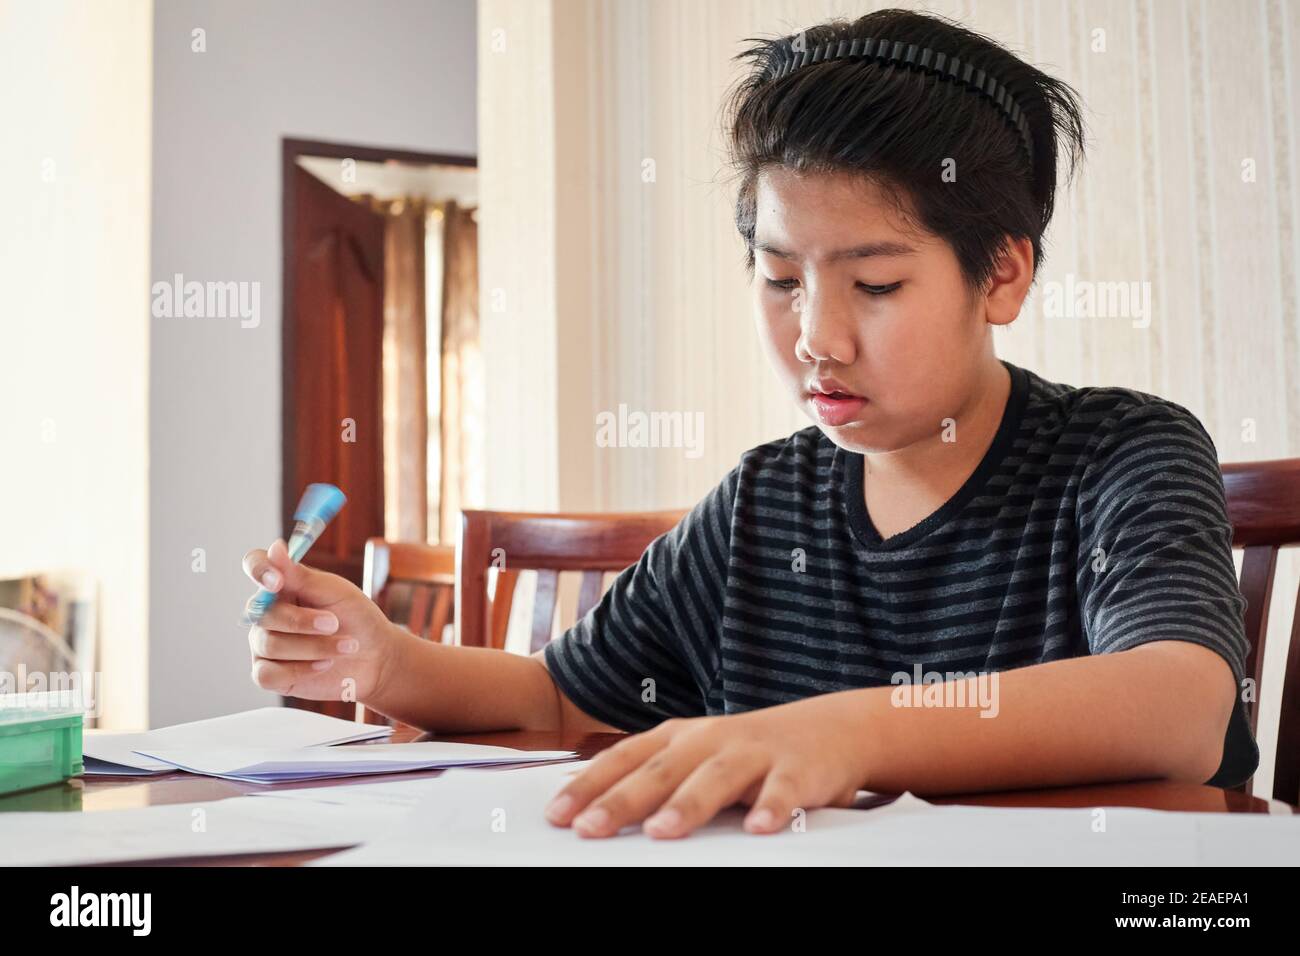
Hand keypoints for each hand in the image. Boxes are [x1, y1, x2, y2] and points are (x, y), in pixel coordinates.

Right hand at [242, 539, 404, 703]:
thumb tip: (275, 547)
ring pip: (270, 645)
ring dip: (313, 647)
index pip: (254, 565)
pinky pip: (267, 674)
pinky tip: (324, 664)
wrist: (375, 656)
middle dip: (302, 621)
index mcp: (281, 585)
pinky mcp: (270, 674)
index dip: (259, 570)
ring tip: (345, 646)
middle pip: (262, 613)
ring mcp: (265, 644)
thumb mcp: (336, 592)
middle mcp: (267, 613)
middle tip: (335, 624)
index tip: (278, 581)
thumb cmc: (356, 618)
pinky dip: (299, 670)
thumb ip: (301, 575)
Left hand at [543, 697, 870, 838]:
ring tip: (661, 831)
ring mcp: (754, 753)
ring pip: (716, 777)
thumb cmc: (749, 750)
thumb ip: (651, 776)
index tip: (556, 816)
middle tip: (589, 828)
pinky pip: (784, 791)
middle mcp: (711, 740)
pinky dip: (772, 807)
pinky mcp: (797, 770)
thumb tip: (588, 807)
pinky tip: (759, 827)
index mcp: (680, 738)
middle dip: (623, 800)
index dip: (590, 786)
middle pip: (661, 770)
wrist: (831, 728)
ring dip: (688, 803)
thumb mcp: (696, 755)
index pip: (625, 759)